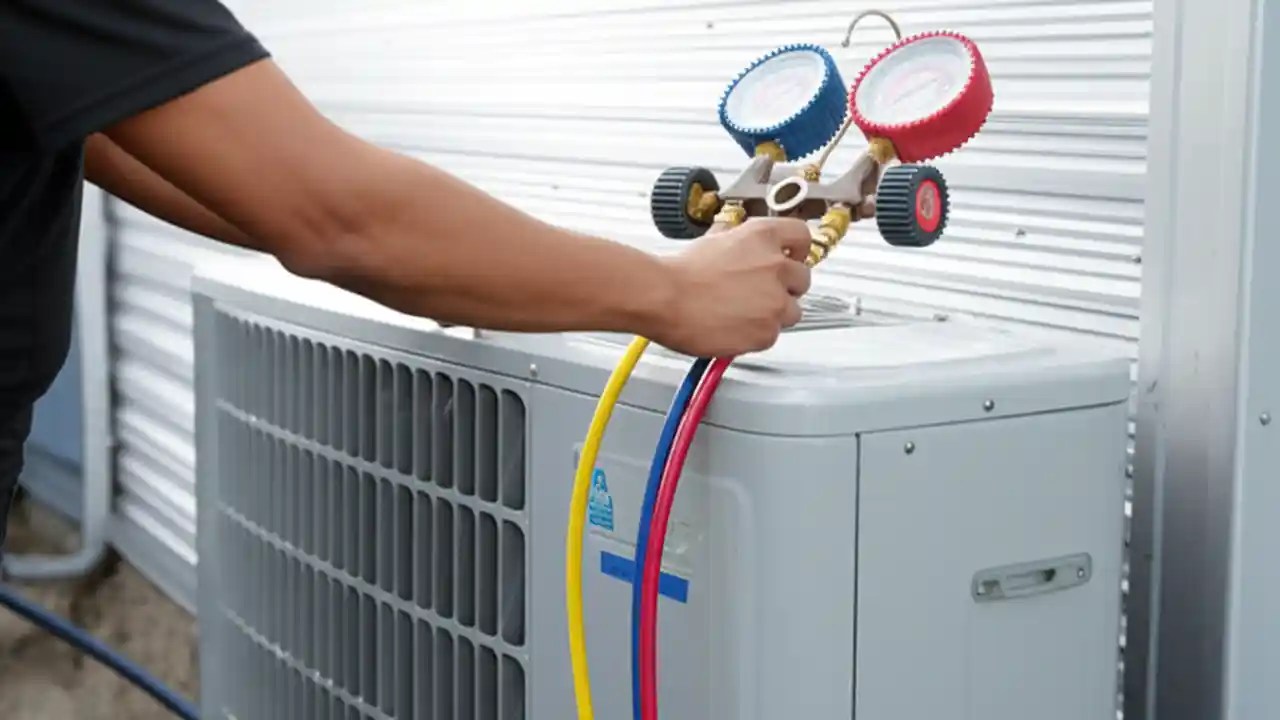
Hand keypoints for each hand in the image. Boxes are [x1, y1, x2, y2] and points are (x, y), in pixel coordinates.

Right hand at [651, 217, 812, 356]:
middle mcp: (776, 266)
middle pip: (802, 279)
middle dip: (785, 287)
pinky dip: (756, 335)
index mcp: (763, 236)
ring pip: (791, 311)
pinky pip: (772, 335)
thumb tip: (744, 245)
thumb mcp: (714, 240)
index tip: (790, 259)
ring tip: (743, 314)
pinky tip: (733, 327)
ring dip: (773, 314)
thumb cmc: (681, 272)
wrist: (664, 298)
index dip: (796, 252)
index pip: (801, 237)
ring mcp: (775, 301)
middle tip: (759, 293)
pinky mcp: (767, 331)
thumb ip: (740, 242)